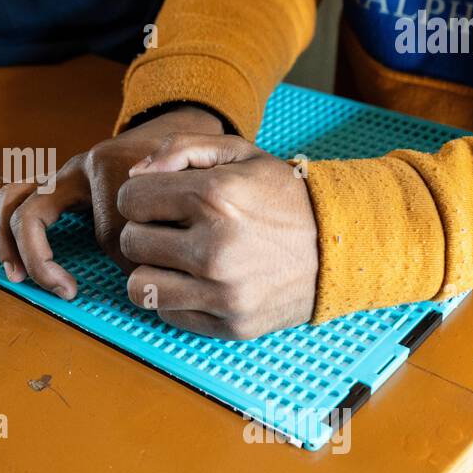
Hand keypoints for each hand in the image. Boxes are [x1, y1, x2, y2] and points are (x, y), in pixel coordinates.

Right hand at [0, 105, 224, 299]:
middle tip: (61, 289)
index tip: (134, 278)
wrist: (179, 129)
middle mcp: (76, 167)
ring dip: (8, 241)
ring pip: (16, 200)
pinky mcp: (57, 182)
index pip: (103, 227)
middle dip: (39, 256)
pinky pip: (17, 198)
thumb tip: (134, 273)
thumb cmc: (182, 167)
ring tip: (14, 273)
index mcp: (107, 167)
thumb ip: (158, 230)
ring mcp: (63, 173)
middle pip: (34, 210)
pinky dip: (0, 225)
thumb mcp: (182, 192)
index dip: (119, 257)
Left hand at [117, 132, 318, 339]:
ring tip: (177, 258)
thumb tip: (135, 174)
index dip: (141, 196)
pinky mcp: (231, 325)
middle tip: (174, 228)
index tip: (162, 200)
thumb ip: (180, 148)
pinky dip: (176, 297)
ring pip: (139, 285)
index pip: (130, 199)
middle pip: (131, 241)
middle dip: (146, 230)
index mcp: (214, 196)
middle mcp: (215, 248)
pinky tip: (199, 281)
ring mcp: (223, 292)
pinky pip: (167, 313)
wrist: (341, 247)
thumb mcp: (240, 153)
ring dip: (152, 269)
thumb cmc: (282, 196)